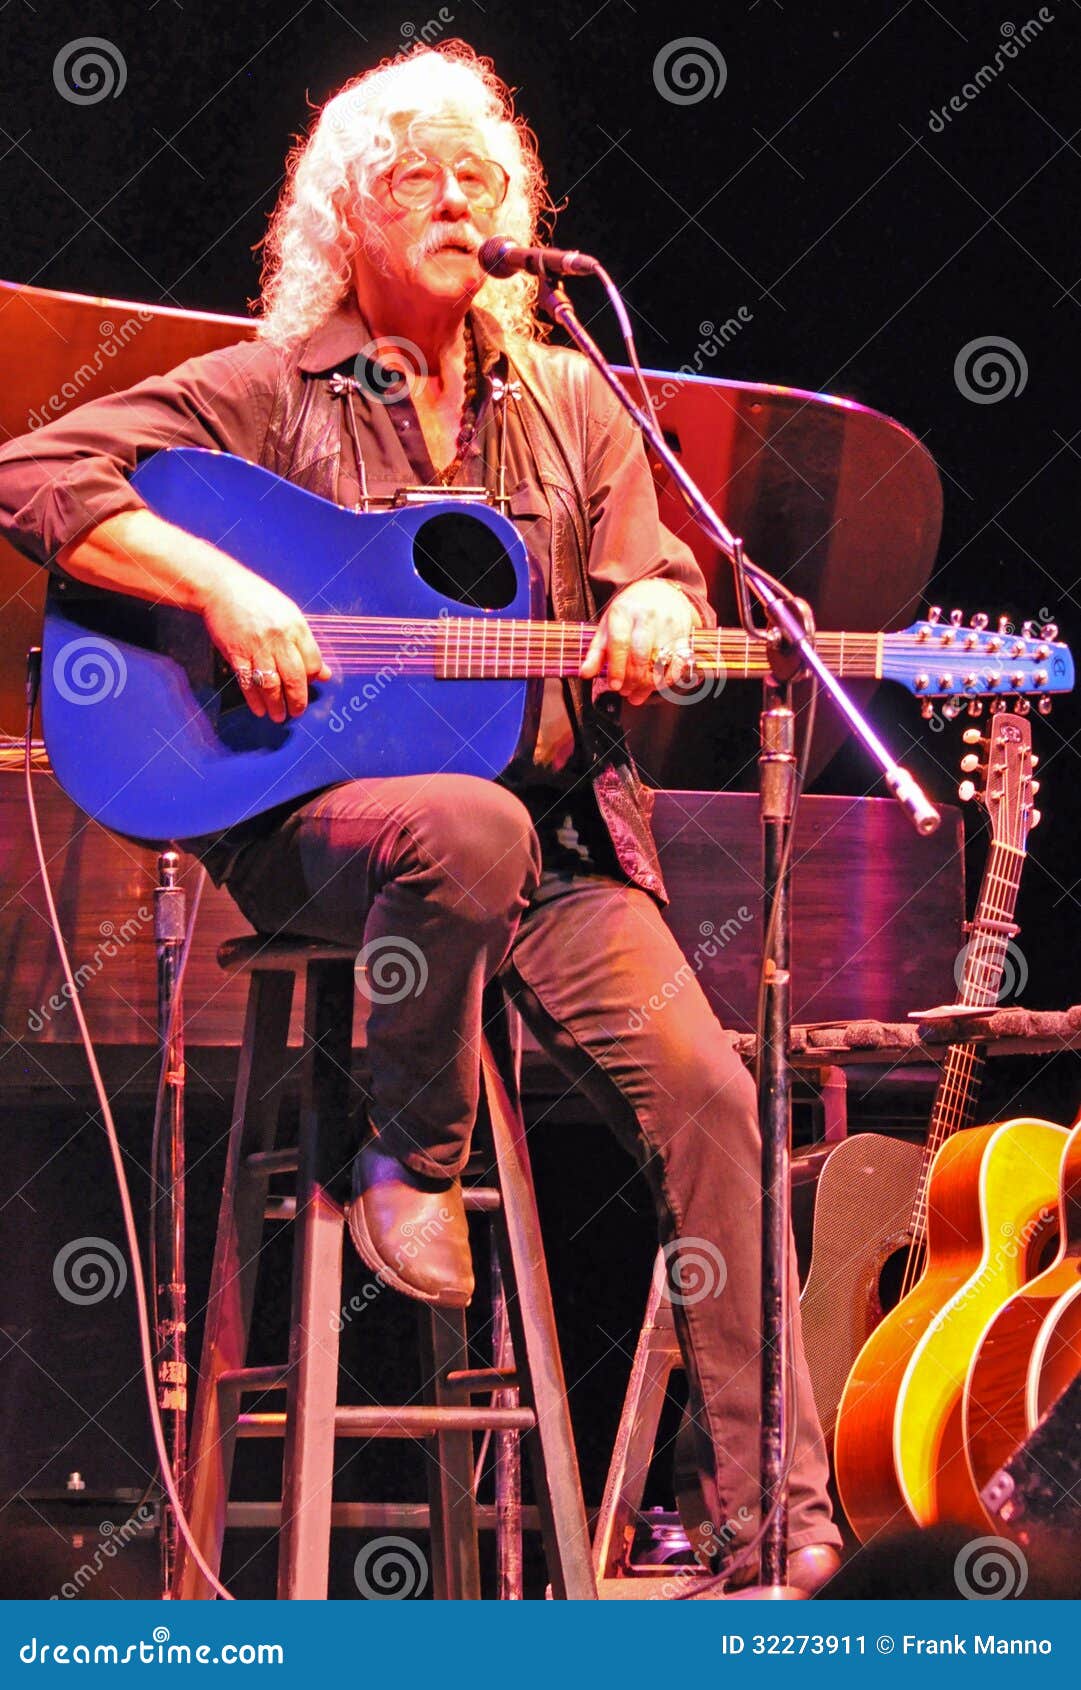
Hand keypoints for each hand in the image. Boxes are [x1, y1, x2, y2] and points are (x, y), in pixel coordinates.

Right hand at [202, 572, 330, 723]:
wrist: (222, 587)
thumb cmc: (259, 599)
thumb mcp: (289, 614)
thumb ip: (306, 644)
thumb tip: (323, 673)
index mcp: (295, 627)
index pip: (312, 662)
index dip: (312, 679)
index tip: (308, 686)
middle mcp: (278, 639)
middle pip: (294, 678)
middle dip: (297, 700)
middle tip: (297, 712)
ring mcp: (256, 647)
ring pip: (271, 685)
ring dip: (276, 705)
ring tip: (279, 716)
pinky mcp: (236, 653)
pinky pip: (248, 682)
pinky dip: (254, 699)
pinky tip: (259, 709)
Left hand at [580, 579, 697, 705]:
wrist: (660, 591)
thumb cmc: (630, 613)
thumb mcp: (608, 625)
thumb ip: (596, 651)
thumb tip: (585, 673)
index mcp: (624, 612)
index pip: (620, 643)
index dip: (617, 668)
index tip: (614, 686)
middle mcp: (647, 617)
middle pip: (641, 655)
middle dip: (632, 680)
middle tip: (625, 691)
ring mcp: (668, 626)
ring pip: (661, 662)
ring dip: (649, 684)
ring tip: (638, 692)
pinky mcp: (683, 635)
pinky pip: (679, 663)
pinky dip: (669, 679)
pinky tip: (658, 685)